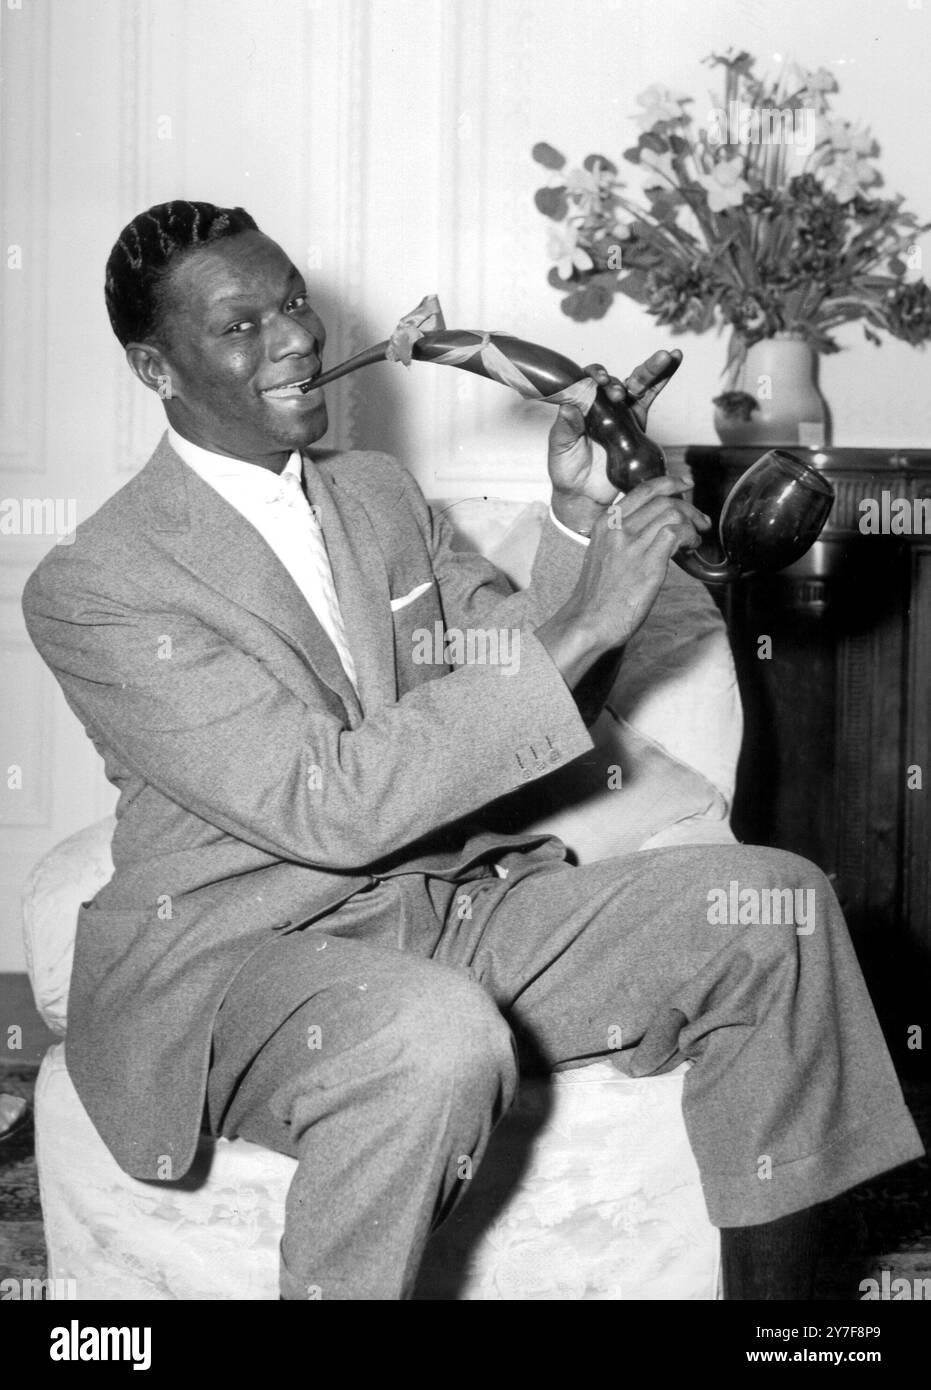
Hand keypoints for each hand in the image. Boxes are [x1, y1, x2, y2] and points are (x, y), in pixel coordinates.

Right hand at [537, 474, 710, 689]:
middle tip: (701, 521)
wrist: (588, 621)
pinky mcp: (648, 563)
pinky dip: (690, 536)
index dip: (669, 483)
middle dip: (688, 506)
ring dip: (692, 522)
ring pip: (672, 513)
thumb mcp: (603, 554)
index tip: (685, 484)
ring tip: (697, 537)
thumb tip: (655, 531)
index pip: (643, 490)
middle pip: (662, 500)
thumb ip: (623, 537)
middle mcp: (618, 528)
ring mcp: (632, 544)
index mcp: (605, 523)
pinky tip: (691, 548)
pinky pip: (676, 533)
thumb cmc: (598, 596)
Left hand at [548, 349, 683, 533]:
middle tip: (642, 366)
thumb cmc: (566, 470)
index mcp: (580, 405)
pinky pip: (650, 398)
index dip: (595, 377)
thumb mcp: (560, 448)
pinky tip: (675, 362)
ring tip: (667, 356)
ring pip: (637, 384)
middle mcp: (600, 404)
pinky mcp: (635, 423)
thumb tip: (569, 408)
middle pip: (617, 380)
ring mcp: (620, 412)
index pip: (587, 382)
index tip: (600, 381)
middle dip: (629, 370)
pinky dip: (662, 381)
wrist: (584, 495)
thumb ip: (566, 428)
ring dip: (652, 369)